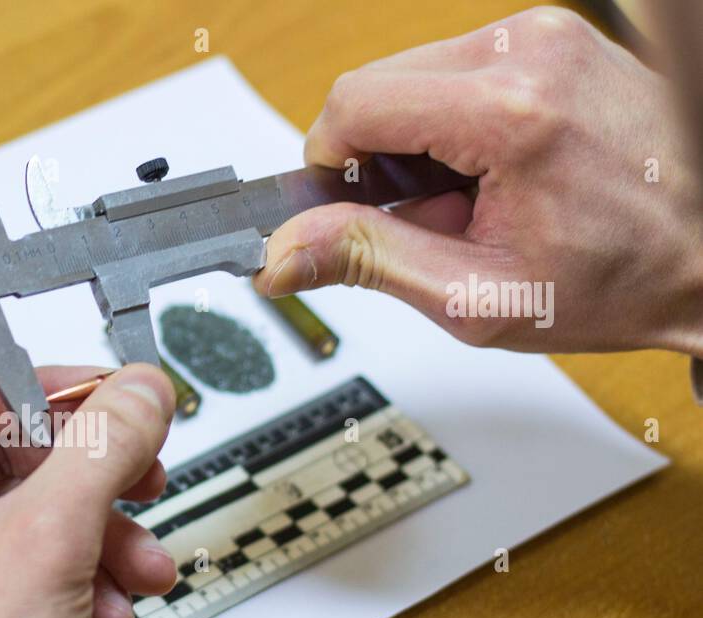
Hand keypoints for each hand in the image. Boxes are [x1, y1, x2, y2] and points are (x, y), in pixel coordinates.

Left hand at [0, 361, 176, 617]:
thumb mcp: (45, 541)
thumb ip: (100, 448)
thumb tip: (137, 391)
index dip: (40, 390)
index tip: (106, 401)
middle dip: (85, 477)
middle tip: (140, 475)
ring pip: (19, 517)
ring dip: (94, 535)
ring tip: (140, 563)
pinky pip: (19, 570)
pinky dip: (72, 581)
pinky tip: (107, 609)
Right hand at [255, 6, 702, 356]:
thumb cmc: (619, 279)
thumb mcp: (476, 296)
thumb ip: (368, 262)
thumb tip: (282, 252)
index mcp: (510, 113)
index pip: (352, 104)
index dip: (326, 165)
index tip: (342, 209)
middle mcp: (530, 50)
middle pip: (377, 84)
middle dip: (376, 158)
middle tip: (426, 218)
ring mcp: (548, 36)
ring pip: (412, 75)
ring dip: (415, 143)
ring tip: (471, 200)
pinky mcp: (555, 38)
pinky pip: (458, 68)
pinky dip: (453, 124)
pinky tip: (493, 172)